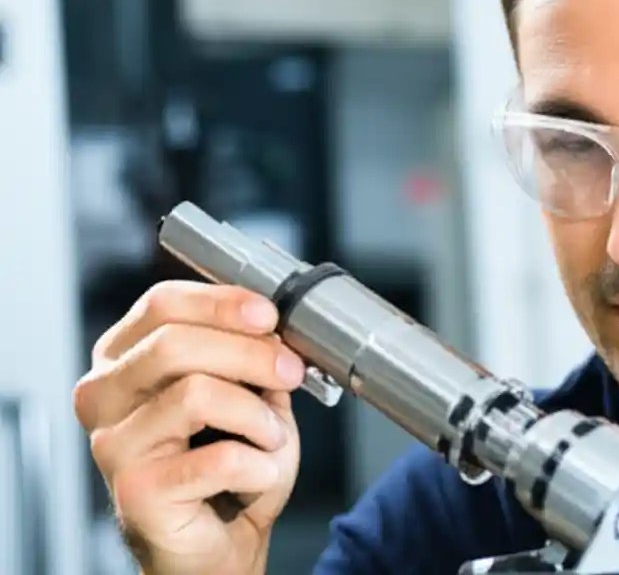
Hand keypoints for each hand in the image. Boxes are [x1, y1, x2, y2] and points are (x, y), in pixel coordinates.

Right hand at [74, 281, 305, 574]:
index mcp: (124, 359)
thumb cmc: (227, 463)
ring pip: (196, 394)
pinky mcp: (135, 491)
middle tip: (290, 372)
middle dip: (251, 353)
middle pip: (174, 343)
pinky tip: (258, 475)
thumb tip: (271, 326)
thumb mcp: (248, 392)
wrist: (222, 539)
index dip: (221, 302)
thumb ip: (251, 354)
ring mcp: (112, 445)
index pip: (160, 305)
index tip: (269, 315)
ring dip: (257, 415)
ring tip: (270, 436)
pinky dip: (257, 465)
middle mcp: (104, 397)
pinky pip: (216, 458)